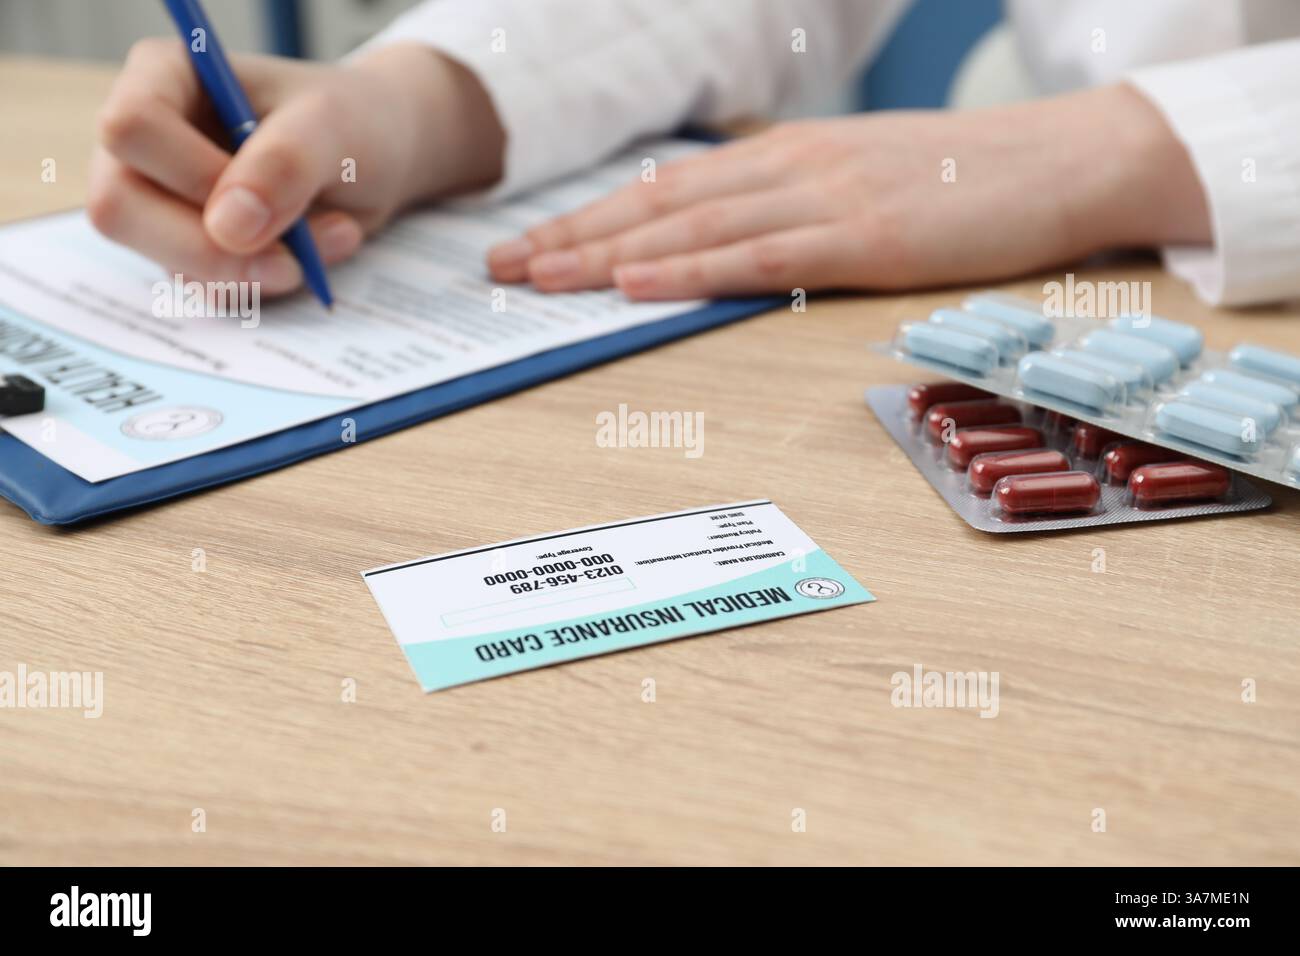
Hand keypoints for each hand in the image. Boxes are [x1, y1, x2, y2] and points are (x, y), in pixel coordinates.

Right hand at [89, 40, 502, 295]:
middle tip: (297, 255)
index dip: (191, 175)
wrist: (382, 158)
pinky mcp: (189, 251)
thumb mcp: (333, 127)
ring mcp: (160, 202)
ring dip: (257, 271)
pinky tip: (313, 255)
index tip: (264, 199)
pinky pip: (207, 291)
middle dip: (215, 249)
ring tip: (331, 237)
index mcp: (163, 78)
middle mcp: (145, 143)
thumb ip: (285, 163)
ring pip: (165, 262)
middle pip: (120, 209)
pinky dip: (267, 285)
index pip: (130, 131)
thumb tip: (228, 227)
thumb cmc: (353, 122)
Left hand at [487, 84, 1210, 299]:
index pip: (667, 189)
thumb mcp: (862, 178)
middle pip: (659, 205)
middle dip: (573, 238)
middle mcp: (789, 169)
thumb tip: (730, 234)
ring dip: (607, 254)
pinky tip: (636, 282)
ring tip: (540, 279)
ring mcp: (823, 200)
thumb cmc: (964, 180)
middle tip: (501, 268)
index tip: (533, 244)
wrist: (1061, 159)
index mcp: (786, 156)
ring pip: (691, 229)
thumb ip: (792, 202)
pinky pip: (758, 257)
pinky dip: (690, 269)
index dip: (592, 218)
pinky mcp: (861, 240)